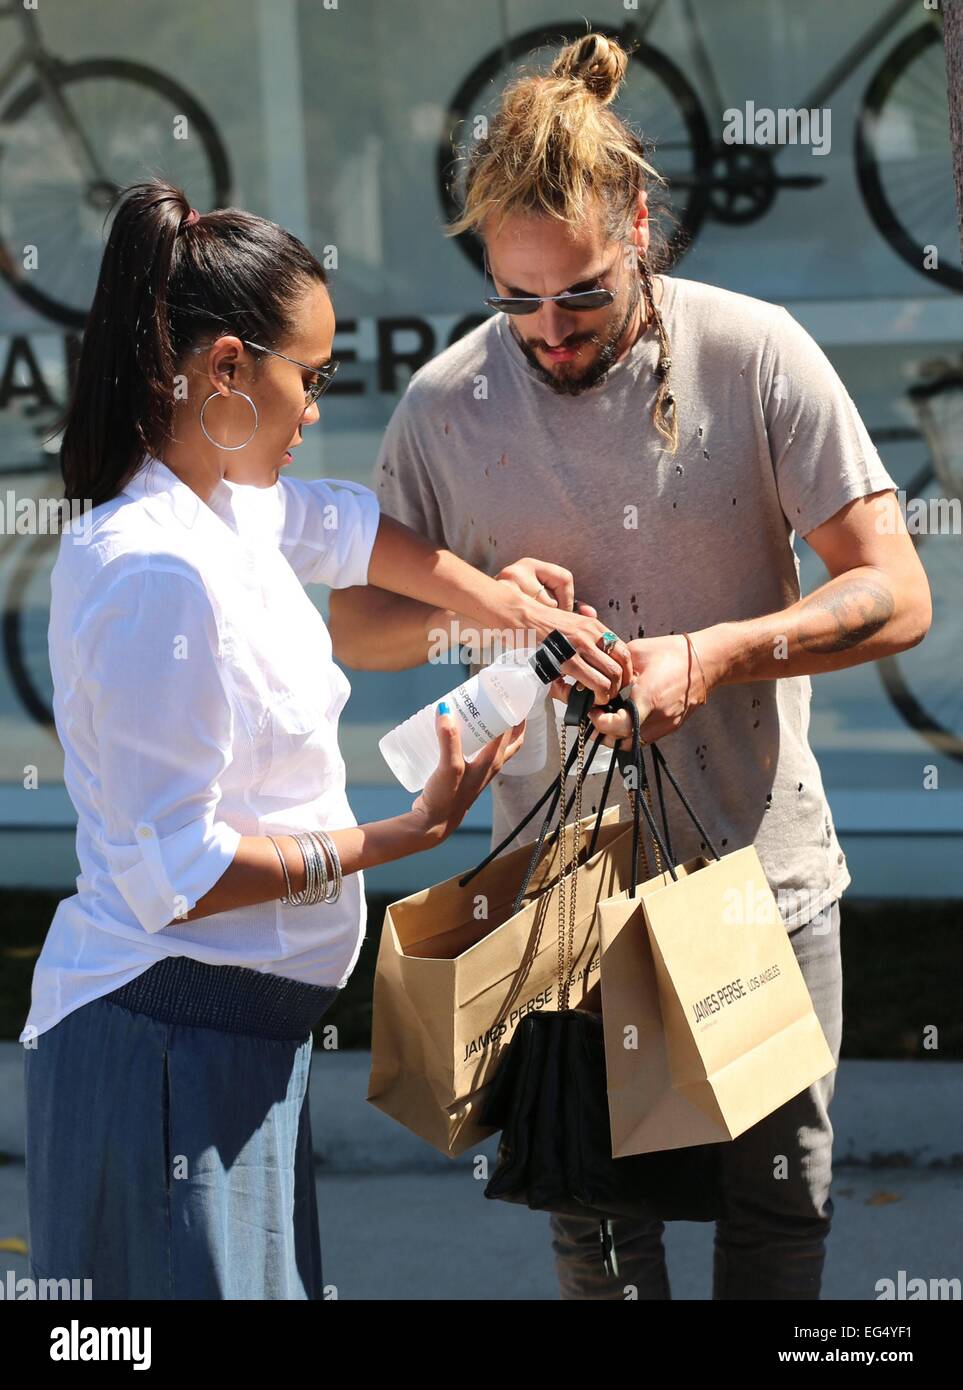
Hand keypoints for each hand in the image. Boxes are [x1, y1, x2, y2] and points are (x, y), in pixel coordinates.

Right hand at [408, 706, 525, 847]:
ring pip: (494, 744)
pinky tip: (458, 730)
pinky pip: (476, 750)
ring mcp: (479, 771)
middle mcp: (490, 766)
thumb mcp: (449, 766)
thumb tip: (445, 709)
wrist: (433, 824)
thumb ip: (448, 738)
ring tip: (481, 708)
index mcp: (492, 761)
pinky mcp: (465, 774)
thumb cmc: (446, 798)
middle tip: (501, 696)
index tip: (510, 690)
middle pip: (510, 738)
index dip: (513, 710)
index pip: (510, 730)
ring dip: (493, 727)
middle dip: (509, 717)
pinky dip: (473, 738)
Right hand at [489, 555, 629, 702]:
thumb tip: (595, 662)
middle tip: (612, 694)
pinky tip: (589, 698)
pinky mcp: (568, 660)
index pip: (624, 651)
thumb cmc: (541, 626)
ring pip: (612, 675)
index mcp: (594, 626)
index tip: (620, 682)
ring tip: (600, 698)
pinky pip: (594, 681)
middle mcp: (591, 634)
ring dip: (610, 692)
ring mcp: (580, 646)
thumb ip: (584, 639)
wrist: (520, 618)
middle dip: (620, 685)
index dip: (626, 671)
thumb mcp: (569, 625)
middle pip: (621, 665)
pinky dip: (597, 694)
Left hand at [552, 634, 710, 745]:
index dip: (599, 722)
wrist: (706, 660)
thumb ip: (615, 670)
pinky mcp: (672, 726)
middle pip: (622, 741)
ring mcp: (667, 725)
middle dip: (603, 732)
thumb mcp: (637, 653)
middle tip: (596, 715)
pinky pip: (646, 737)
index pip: (618, 725)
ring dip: (617, 736)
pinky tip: (626, 716)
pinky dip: (632, 732)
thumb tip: (597, 681)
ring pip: (633, 744)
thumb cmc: (672, 653)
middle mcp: (659, 717)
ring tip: (609, 717)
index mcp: (648, 698)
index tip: (593, 710)